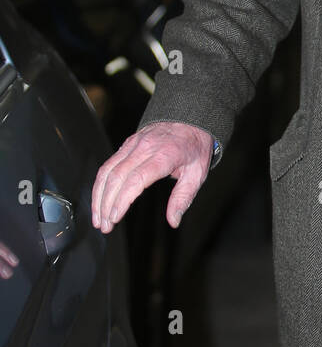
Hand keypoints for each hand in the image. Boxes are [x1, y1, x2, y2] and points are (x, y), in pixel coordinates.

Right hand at [91, 121, 214, 232]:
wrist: (190, 119)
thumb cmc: (194, 147)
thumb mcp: (197, 174)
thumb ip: (183, 198)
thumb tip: (173, 221)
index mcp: (164, 156)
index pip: (135, 179)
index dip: (121, 200)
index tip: (114, 218)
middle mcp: (145, 148)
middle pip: (116, 177)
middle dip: (105, 204)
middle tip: (104, 226)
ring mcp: (133, 144)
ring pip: (107, 171)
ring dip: (98, 197)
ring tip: (98, 219)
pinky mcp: (126, 145)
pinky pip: (108, 165)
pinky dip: (100, 184)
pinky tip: (99, 200)